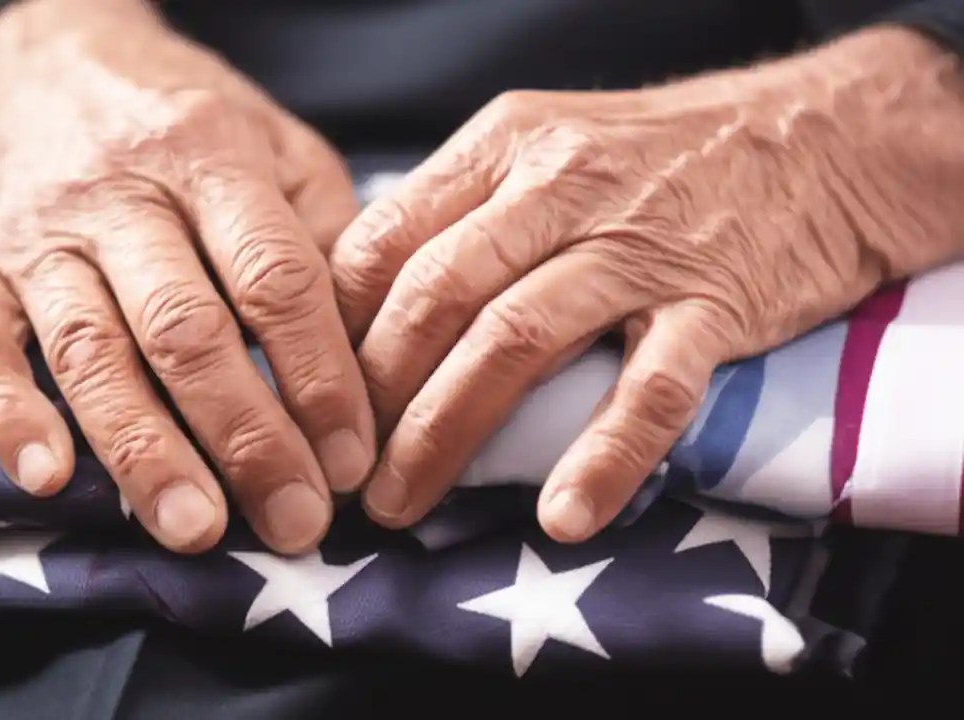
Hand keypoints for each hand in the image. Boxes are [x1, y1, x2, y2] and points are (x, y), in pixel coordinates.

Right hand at [0, 0, 373, 553]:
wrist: (48, 64)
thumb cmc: (188, 123)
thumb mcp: (279, 146)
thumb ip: (326, 240)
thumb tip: (370, 362)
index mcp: (210, 154)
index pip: (273, 277)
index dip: (318, 376)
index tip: (350, 462)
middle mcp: (119, 193)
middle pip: (185, 329)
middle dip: (246, 437)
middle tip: (294, 524)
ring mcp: (37, 234)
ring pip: (90, 351)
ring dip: (144, 450)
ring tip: (195, 530)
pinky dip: (8, 418)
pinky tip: (49, 481)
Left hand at [330, 26, 963, 541]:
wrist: (817, 135)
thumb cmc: (656, 155)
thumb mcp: (543, 145)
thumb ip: (460, 210)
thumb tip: (366, 298)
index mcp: (502, 147)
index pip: (382, 241)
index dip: (334, 330)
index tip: (315, 399)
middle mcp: (558, 187)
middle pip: (433, 296)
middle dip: (373, 396)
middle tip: (342, 469)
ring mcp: (638, 245)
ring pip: (514, 341)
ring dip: (445, 433)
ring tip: (403, 501)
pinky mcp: (714, 302)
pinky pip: (650, 389)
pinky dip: (604, 455)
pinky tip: (563, 516)